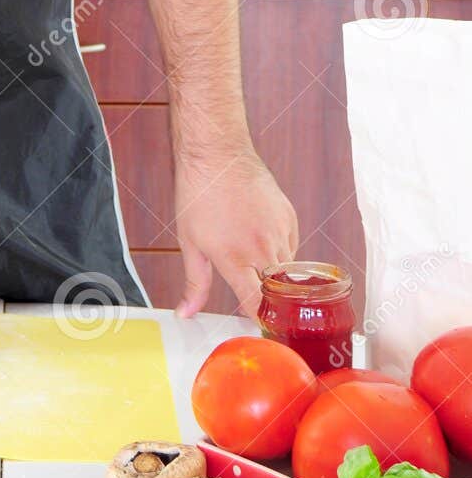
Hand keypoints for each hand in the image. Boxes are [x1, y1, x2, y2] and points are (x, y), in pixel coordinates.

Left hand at [173, 146, 298, 320]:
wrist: (217, 153)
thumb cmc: (198, 194)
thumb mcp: (190, 242)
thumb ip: (195, 282)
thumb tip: (186, 313)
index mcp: (235, 259)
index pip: (256, 304)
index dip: (258, 319)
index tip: (257, 324)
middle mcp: (262, 248)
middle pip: (277, 291)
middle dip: (270, 299)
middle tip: (256, 296)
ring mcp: (279, 231)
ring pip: (287, 268)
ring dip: (275, 273)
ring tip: (255, 262)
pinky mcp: (289, 216)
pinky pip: (292, 245)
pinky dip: (281, 250)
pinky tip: (262, 240)